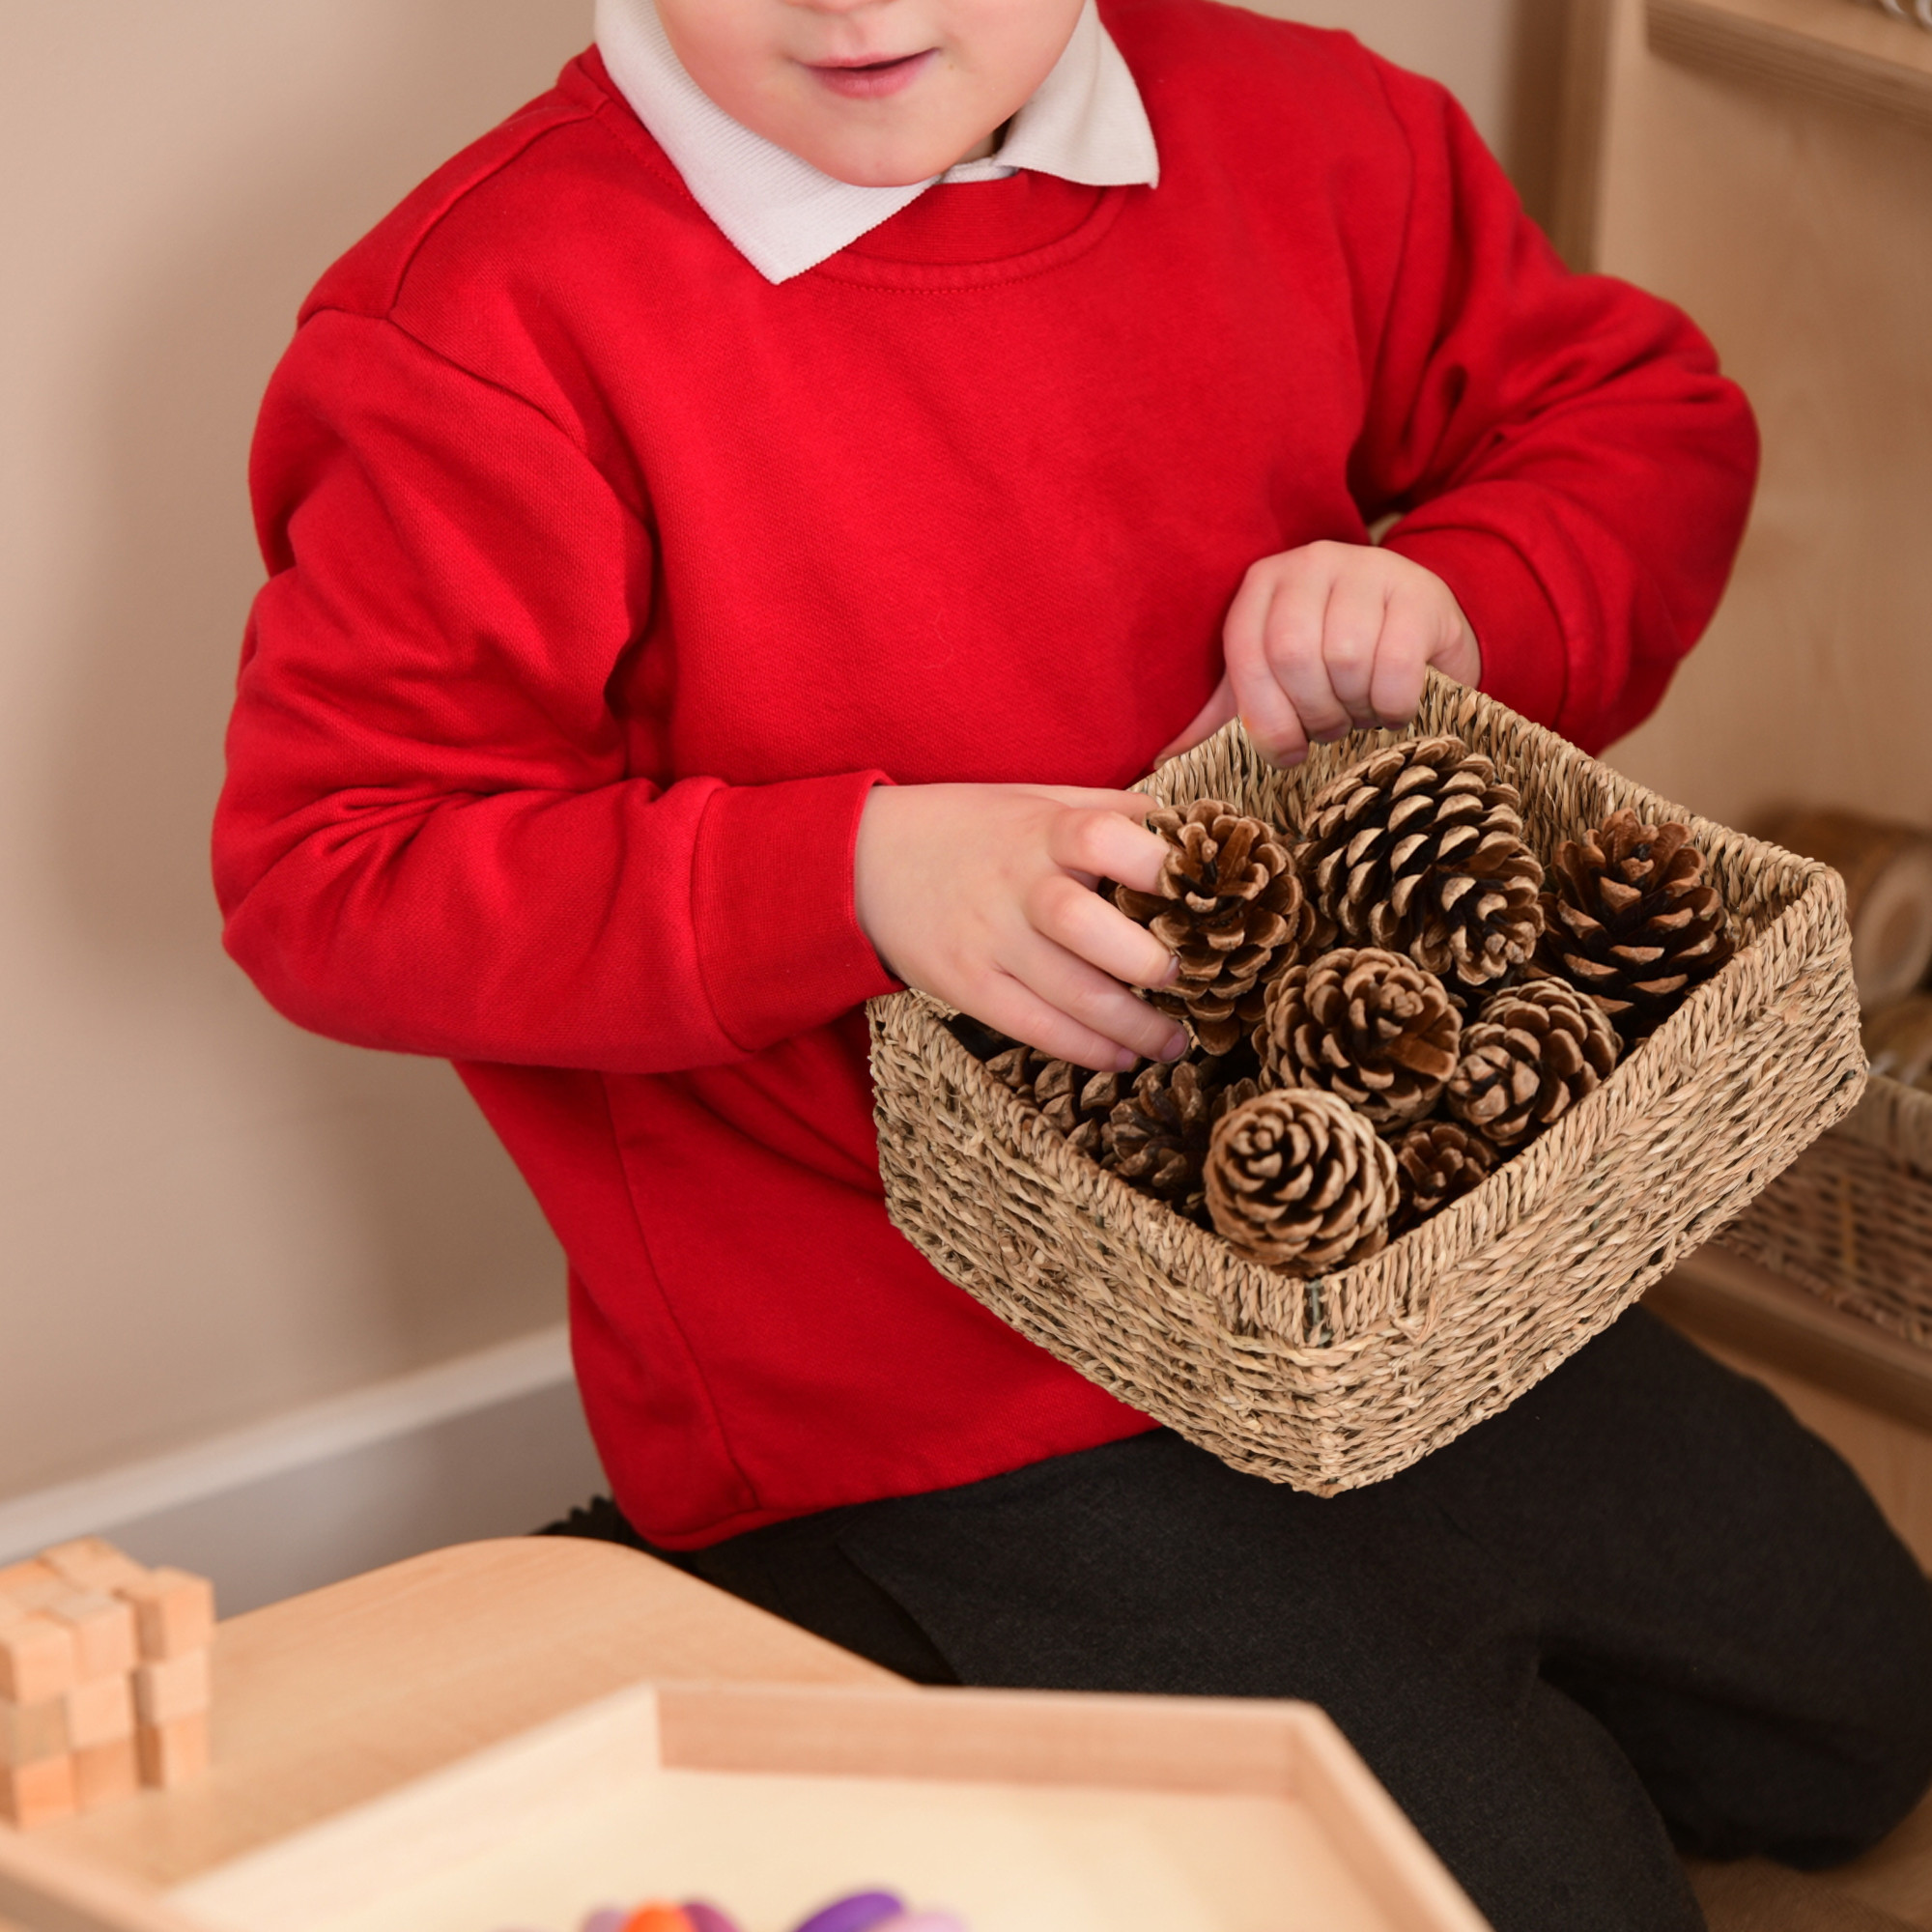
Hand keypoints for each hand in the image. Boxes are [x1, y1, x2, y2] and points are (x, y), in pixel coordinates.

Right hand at [854, 784, 1190, 1072]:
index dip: (1158, 864)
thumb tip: (1195, 830)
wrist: (863, 862)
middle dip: (1146, 960)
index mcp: (1041, 829)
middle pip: (1083, 924)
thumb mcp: (1035, 800)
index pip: (1103, 837)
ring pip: (1068, 991)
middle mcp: (1016, 883)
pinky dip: (1083, 1049)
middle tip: (1189, 978)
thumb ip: (1109, 812)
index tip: (1205, 892)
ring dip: (1131, 1026)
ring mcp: (988, 938)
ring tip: (1174, 1041)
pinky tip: (1121, 1058)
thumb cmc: (971, 828)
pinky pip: (1032, 1026)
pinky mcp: (965, 984)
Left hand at [1155, 542, 1481, 767]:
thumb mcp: (1274, 684)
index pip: (1247, 656)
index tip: (1288, 752)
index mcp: (1262, 585)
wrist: (1422, 629)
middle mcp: (1310, 564)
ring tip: (1362, 714)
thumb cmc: (1334, 663)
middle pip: (1294, 657)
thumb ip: (1223, 718)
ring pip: (1345, 659)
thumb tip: (1163, 765)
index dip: (1267, 718)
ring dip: (1355, 708)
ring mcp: (1368, 570)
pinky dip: (1392, 703)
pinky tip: (1395, 709)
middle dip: (1313, 714)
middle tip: (1332, 730)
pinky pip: (1395, 663)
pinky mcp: (1418, 592)